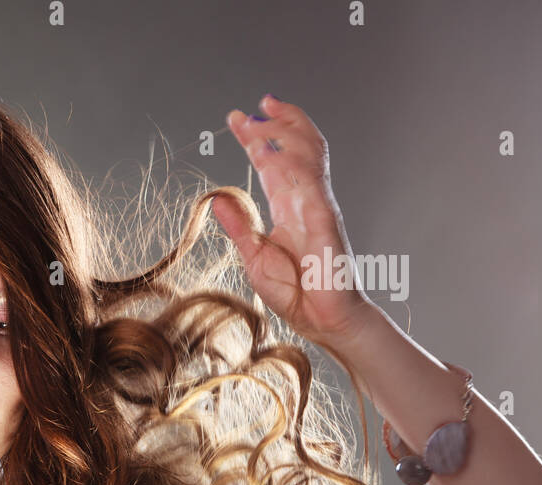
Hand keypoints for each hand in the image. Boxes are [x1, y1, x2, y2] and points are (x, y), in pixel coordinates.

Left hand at [211, 95, 377, 349]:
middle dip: (274, 123)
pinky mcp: (325, 220)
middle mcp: (305, 201)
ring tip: (262, 114)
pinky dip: (291, 163)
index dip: (257, 138)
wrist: (323, 320)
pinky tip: (273, 149)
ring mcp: (318, 207)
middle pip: (294, 148)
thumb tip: (216, 199)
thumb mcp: (253, 255)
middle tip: (252, 107)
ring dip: (283, 131)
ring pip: (306, 155)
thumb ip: (238, 225)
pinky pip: (309, 183)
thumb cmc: (295, 292)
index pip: (272, 162)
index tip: (237, 119)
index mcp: (289, 207)